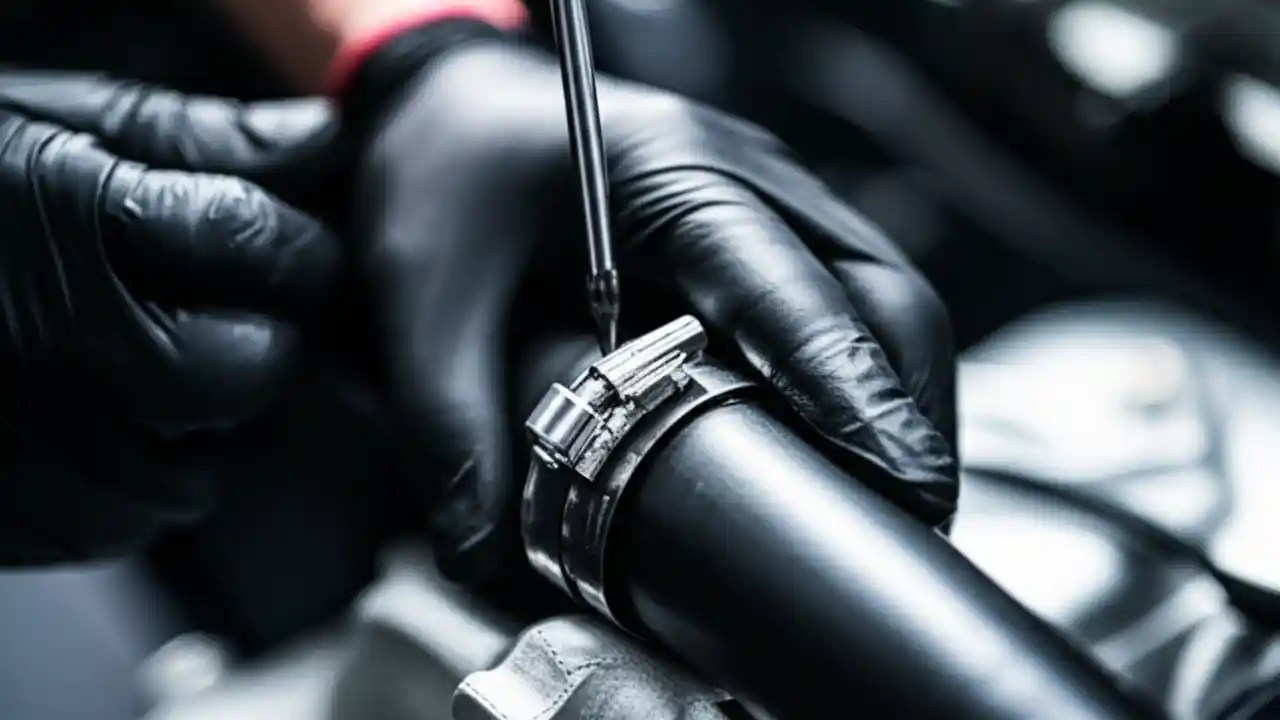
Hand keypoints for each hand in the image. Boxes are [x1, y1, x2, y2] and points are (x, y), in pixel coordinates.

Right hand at [0, 71, 344, 562]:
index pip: (267, 248)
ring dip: (193, 421)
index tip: (281, 241)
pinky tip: (84, 419)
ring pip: (203, 468)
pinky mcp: (19, 522)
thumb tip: (317, 139)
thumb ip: (186, 138)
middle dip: (254, 336)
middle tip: (199, 307)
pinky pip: (129, 523)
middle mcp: (74, 353)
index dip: (293, 244)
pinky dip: (131, 479)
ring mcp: (45, 453)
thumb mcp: (43, 126)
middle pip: (255, 367)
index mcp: (86, 231)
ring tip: (125, 363)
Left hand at [347, 26, 956, 582]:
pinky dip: (861, 380)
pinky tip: (849, 447)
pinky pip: (843, 304)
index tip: (893, 482)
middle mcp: (745, 179)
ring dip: (898, 400)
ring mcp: (765, 202)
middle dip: (906, 411)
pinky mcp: (760, 235)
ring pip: (881, 299)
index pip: (793, 289)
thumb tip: (491, 548)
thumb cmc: (444, 165)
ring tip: (896, 500)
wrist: (446, 106)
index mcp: (673, 174)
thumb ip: (452, 422)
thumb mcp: (424, 296)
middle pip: (880, 293)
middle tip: (912, 515)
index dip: (852, 391)